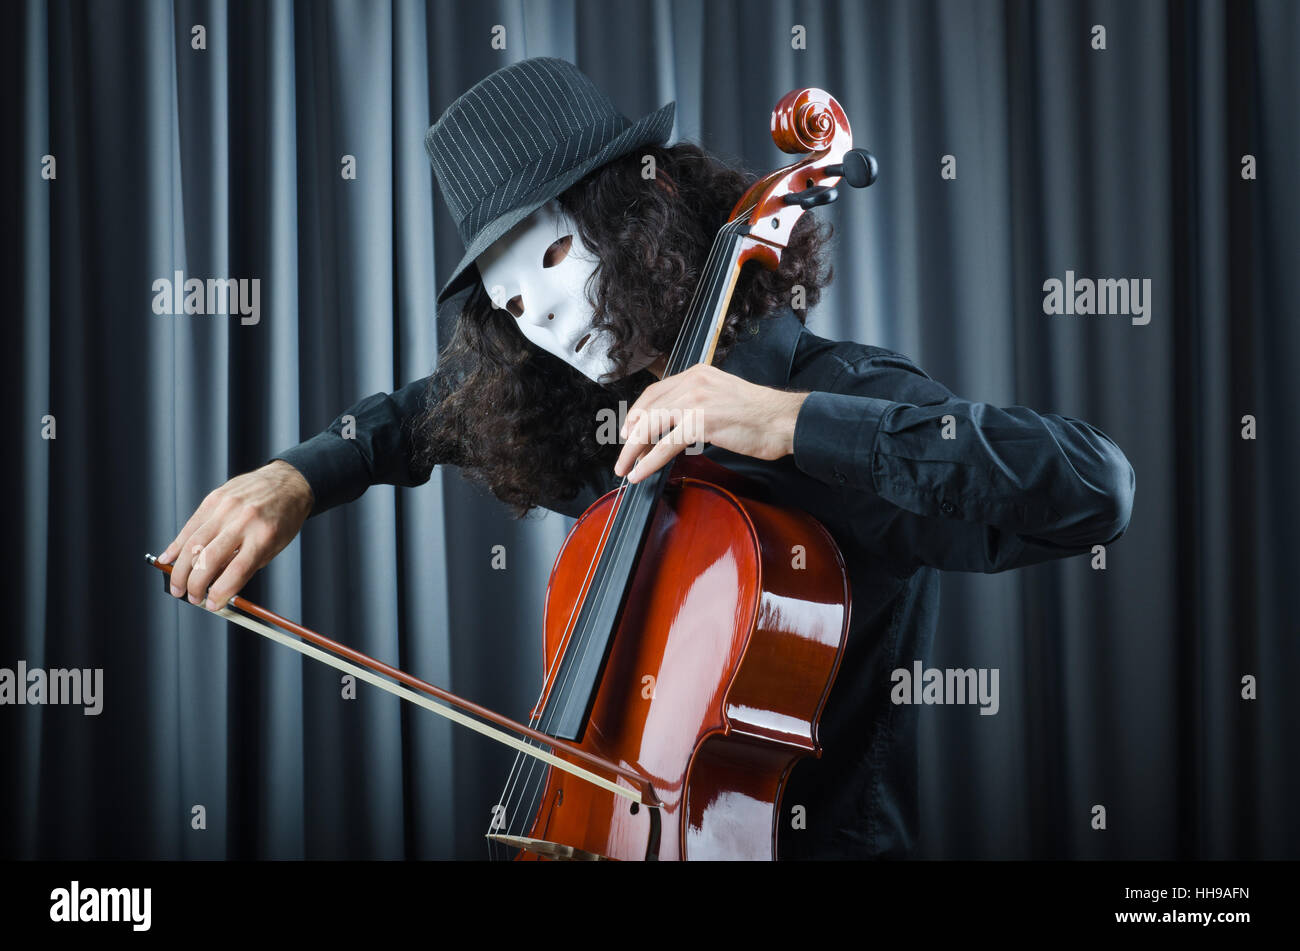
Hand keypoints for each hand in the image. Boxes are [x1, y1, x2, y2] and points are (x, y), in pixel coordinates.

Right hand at [157, 460, 313, 609]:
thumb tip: (216, 587)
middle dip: (195, 584)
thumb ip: (246, 566)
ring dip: (180, 570)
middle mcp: (243, 520)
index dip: (220, 592)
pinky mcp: (214, 498)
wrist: (288, 482)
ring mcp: (226, 507)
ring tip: (177, 586)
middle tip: (191, 597)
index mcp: (264, 536)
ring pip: (193, 544)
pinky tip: (168, 559)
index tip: (212, 605)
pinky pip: (190, 526)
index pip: (237, 571)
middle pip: (209, 559)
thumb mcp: (274, 547)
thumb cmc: (283, 518)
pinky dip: (176, 545)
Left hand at [613, 364, 808, 482]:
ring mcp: (695, 401)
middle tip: (622, 455)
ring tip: (624, 468)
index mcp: (696, 374)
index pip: (655, 392)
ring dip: (632, 450)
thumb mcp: (722, 398)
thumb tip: (675, 426)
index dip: (637, 412)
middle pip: (648, 408)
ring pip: (650, 426)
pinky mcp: (700, 422)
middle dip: (630, 434)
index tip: (628, 430)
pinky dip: (649, 461)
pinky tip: (641, 472)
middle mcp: (692, 383)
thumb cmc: (759, 416)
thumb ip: (698, 404)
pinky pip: (665, 445)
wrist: (782, 420)